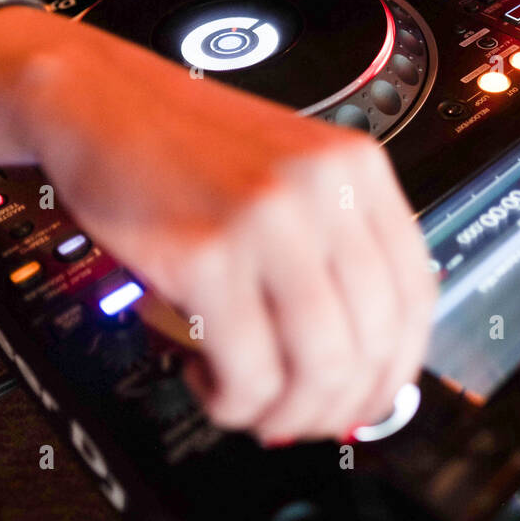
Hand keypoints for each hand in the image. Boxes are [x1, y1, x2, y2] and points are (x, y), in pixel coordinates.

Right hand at [24, 19, 437, 443]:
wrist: (102, 102)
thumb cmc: (185, 142)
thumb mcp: (290, 171)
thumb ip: (332, 244)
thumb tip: (361, 354)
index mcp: (356, 169)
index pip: (416, 293)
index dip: (396, 367)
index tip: (370, 397)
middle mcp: (325, 190)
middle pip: (373, 339)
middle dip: (339, 404)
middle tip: (303, 418)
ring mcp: (270, 220)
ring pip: (320, 364)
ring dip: (288, 413)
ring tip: (253, 406)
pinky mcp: (209, 254)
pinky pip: (248, 369)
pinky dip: (234, 401)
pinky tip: (210, 379)